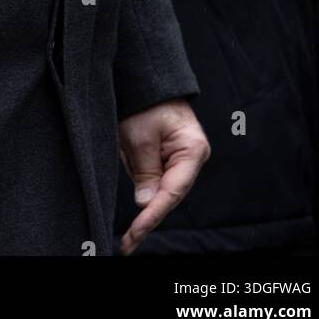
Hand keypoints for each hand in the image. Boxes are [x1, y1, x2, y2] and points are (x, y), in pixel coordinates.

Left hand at [117, 98, 209, 254]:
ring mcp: (182, 157)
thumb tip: (145, 205)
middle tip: (127, 242)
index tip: (133, 235)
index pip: (171, 193)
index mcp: (192, 151)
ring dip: (140, 187)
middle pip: (167, 195)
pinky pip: (154, 175)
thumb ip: (145, 173)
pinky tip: (131, 170)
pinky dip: (140, 177)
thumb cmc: (145, 102)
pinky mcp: (170, 156)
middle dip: (145, 211)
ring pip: (158, 187)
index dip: (151, 217)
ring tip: (126, 170)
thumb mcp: (139, 137)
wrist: (147, 77)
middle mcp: (192, 158)